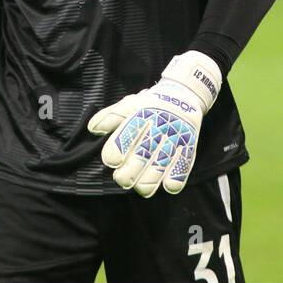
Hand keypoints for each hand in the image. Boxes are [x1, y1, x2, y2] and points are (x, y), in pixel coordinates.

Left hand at [87, 51, 221, 197]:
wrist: (184, 94)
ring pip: (162, 162)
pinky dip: (176, 177)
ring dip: (150, 179)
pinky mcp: (189, 145)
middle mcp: (160, 124)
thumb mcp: (130, 104)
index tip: (110, 161)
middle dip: (130, 171)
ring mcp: (176, 135)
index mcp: (143, 113)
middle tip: (121, 178)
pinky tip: (167, 186)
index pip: (129, 133)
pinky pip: (184, 163)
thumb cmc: (150, 103)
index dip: (117, 150)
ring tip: (139, 188)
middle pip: (144, 152)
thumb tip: (93, 129)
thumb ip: (111, 116)